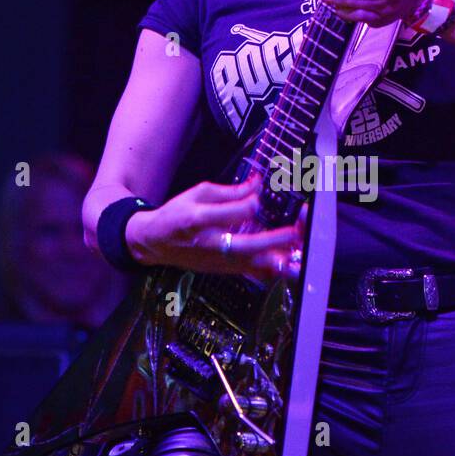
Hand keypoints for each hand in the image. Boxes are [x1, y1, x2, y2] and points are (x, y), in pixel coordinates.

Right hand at [126, 177, 306, 281]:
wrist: (155, 243)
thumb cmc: (176, 214)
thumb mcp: (198, 193)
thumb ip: (231, 191)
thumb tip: (257, 183)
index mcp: (196, 220)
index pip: (229, 214)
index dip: (248, 205)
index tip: (257, 197)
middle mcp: (209, 244)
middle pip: (245, 247)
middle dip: (273, 240)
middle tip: (294, 232)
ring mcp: (217, 262)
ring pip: (253, 266)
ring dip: (278, 258)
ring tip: (299, 248)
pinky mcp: (224, 271)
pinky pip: (254, 272)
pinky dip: (273, 267)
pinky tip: (289, 259)